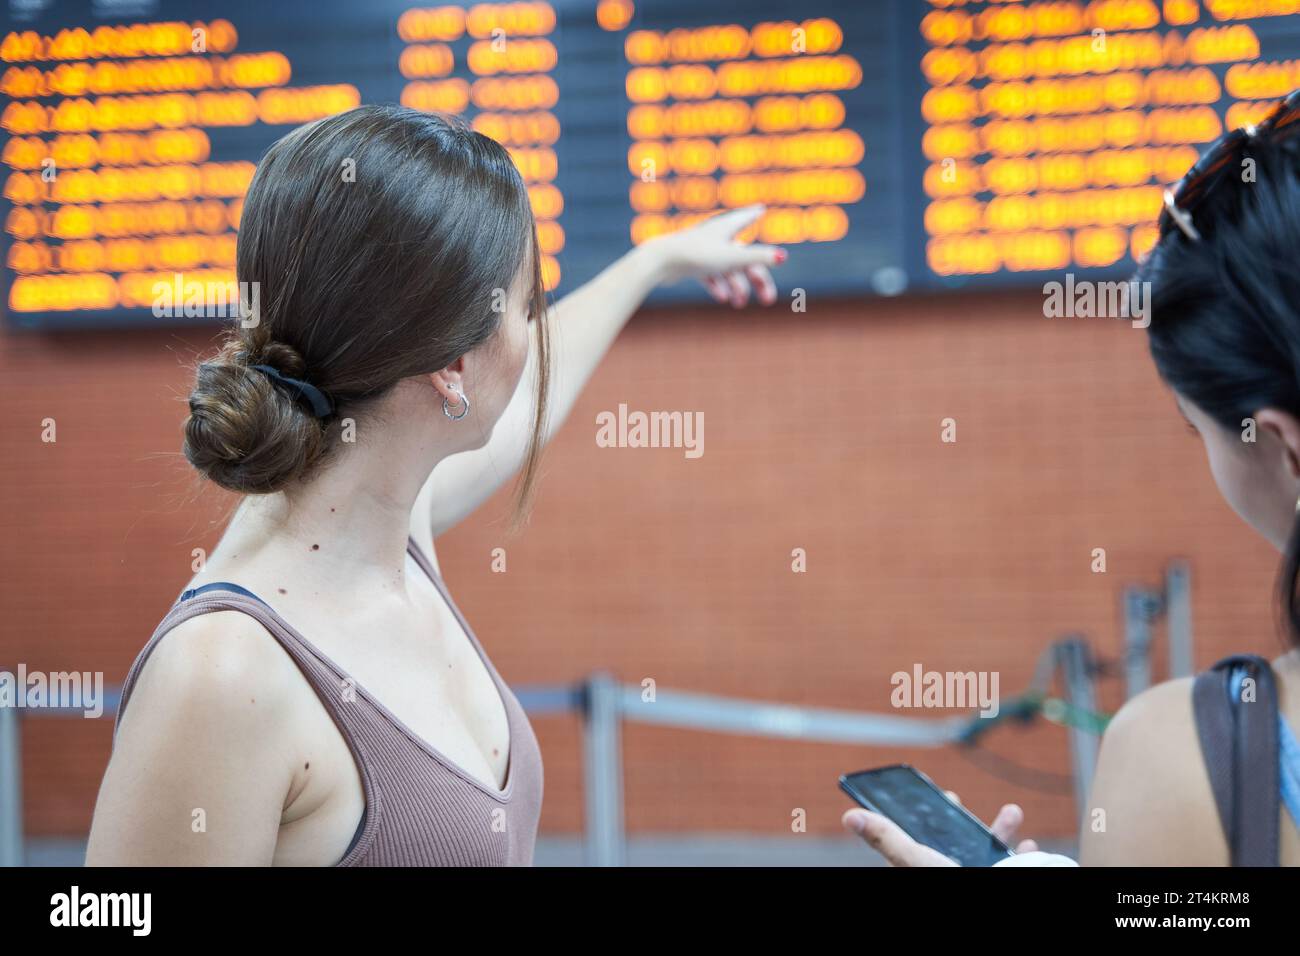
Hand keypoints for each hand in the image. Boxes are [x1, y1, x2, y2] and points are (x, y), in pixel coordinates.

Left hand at [638, 203, 784, 307]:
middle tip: (768, 299)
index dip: (753, 214)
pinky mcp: (691, 264)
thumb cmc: (696, 255)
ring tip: (738, 304)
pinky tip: (723, 298)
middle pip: (743, 256)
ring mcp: (703, 251)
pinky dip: (719, 286)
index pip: (745, 218)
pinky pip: (710, 275)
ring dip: (737, 287)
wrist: (660, 262)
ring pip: (727, 269)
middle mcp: (716, 237)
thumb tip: (783, 257)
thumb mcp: (732, 258)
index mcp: (726, 228)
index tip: (760, 208)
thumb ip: (759, 258)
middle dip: (757, 279)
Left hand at [841, 793, 1038, 866]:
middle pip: (949, 842)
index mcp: (922, 865)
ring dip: (999, 829)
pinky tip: (1029, 842)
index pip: (912, 842)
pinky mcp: (998, 876)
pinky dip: (1019, 852)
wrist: (1000, 891)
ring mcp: (972, 872)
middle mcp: (946, 869)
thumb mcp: (915, 857)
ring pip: (984, 851)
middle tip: (953, 798)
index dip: (915, 817)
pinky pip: (1010, 866)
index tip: (924, 793)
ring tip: (1013, 812)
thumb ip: (887, 837)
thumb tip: (850, 816)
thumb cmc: (953, 879)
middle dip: (957, 817)